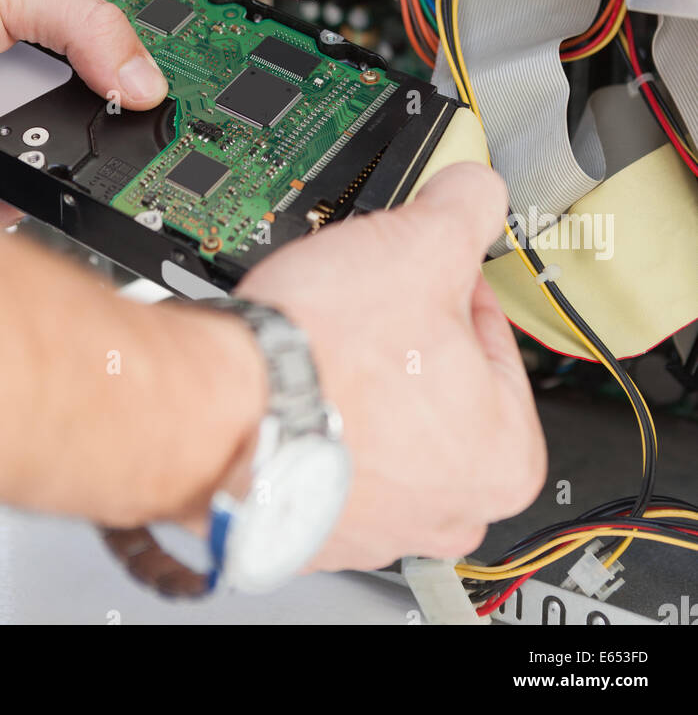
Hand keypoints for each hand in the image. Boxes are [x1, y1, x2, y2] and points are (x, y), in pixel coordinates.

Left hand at [0, 0, 166, 221]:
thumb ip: (87, 27)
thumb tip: (145, 79)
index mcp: (26, 38)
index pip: (92, 78)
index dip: (123, 103)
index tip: (157, 126)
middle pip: (56, 132)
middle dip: (81, 147)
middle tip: (111, 157)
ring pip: (9, 170)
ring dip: (32, 177)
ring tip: (57, 174)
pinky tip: (6, 200)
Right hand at [237, 161, 545, 570]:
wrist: (215, 408)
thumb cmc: (325, 356)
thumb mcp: (422, 242)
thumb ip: (469, 204)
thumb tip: (475, 188)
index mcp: (505, 457)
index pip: (494, 342)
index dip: (454, 287)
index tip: (426, 268)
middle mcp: (448, 512)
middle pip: (438, 391)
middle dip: (405, 339)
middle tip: (369, 299)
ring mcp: (373, 531)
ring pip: (381, 429)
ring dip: (355, 382)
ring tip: (321, 334)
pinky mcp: (305, 530)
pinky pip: (323, 459)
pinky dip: (310, 420)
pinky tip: (290, 379)